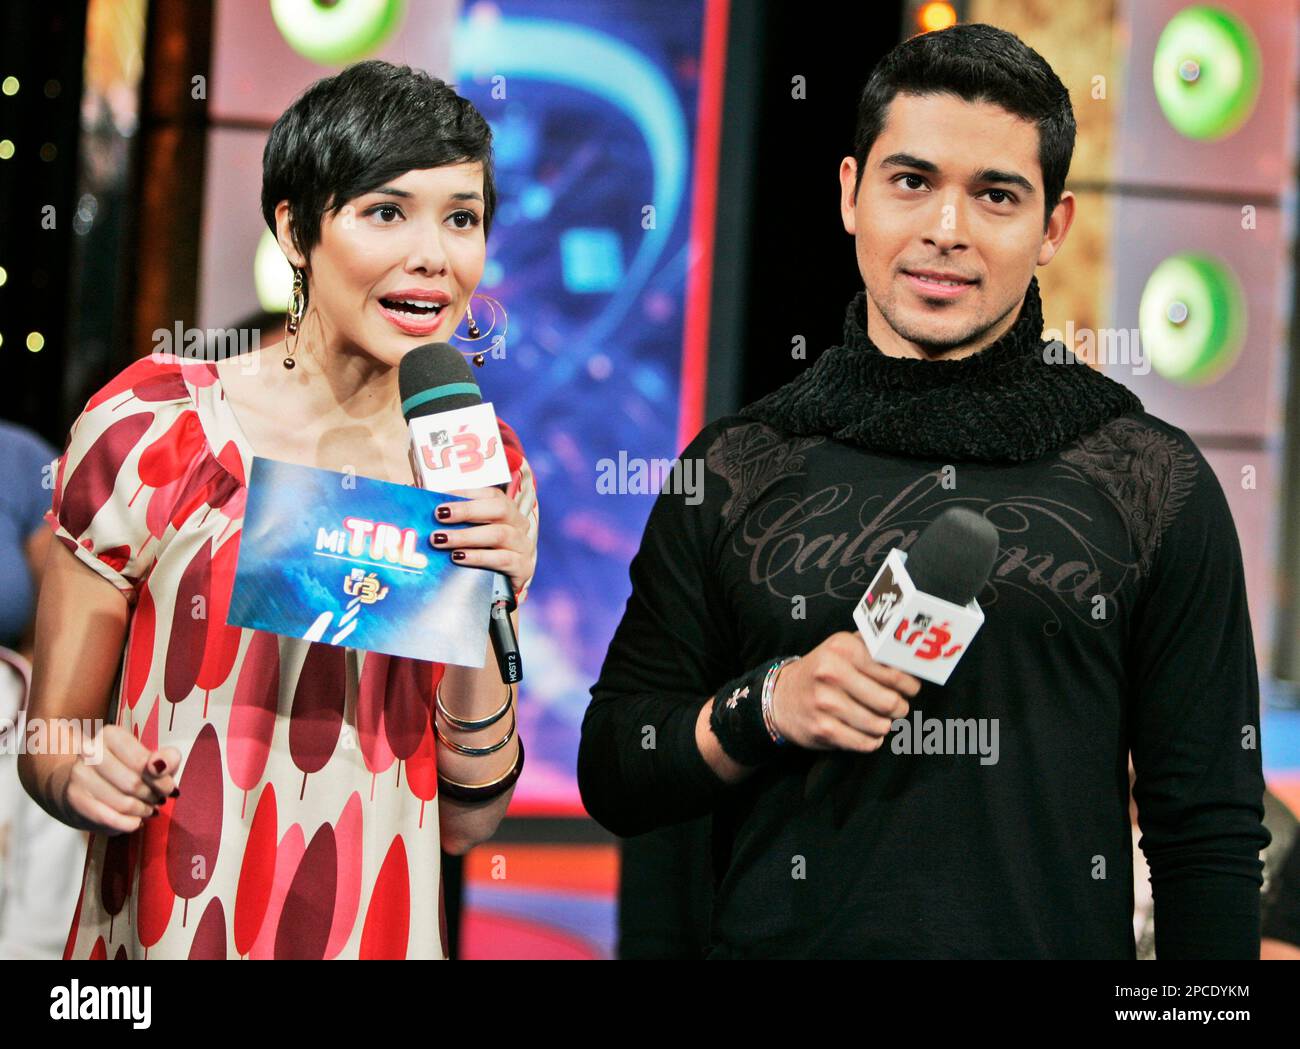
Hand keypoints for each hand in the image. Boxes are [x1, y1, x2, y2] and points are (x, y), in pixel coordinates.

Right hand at [59, 724, 179, 835]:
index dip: (162, 781)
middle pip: (133, 784)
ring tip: (146, 809)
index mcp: (112, 735)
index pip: (144, 763)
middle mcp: (91, 751)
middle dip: (152, 797)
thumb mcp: (153, 759)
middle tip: (157, 800)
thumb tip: (159, 766)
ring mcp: (79, 774)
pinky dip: (127, 823)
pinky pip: (107, 818)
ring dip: (141, 811)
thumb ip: (167, 759)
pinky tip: (135, 821)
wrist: (88, 785)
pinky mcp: (74, 797)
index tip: (168, 788)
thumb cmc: (127, 770)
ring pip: (122, 803)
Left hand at [430, 470, 537, 599]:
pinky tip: (458, 558)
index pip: (491, 495)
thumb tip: (416, 495)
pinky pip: (502, 559)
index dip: (466, 494)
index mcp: (507, 510)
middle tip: (438, 516)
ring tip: (440, 539)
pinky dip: (478, 557)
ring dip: (466, 536)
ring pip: (499, 534)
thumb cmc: (481, 554)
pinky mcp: (523, 567)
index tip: (439, 498)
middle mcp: (519, 524)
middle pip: (499, 509)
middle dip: (466, 511)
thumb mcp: (469, 532)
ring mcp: (523, 546)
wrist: (501, 589)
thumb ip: (450, 517)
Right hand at [770, 632, 919, 751]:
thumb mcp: (842, 648)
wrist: (781, 696)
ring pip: (880, 725)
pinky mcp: (823, 729)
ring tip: (880, 719)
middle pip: (890, 702)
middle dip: (900, 707)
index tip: (910, 689)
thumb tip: (911, 661)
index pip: (893, 672)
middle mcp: (832, 673)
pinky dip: (872, 741)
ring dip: (885, 725)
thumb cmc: (822, 671)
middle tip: (897, 707)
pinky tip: (866, 733)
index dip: (909, 684)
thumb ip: (873, 649)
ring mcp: (826, 703)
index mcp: (842, 649)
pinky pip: (866, 743)